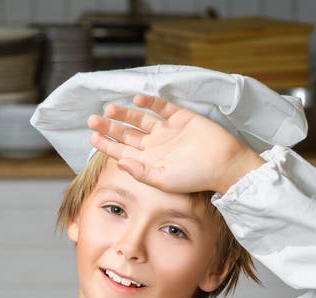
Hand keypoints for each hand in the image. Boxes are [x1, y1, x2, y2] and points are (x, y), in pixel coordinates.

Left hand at [88, 94, 263, 194]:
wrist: (223, 163)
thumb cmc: (194, 177)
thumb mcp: (163, 180)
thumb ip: (140, 172)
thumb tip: (119, 161)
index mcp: (149, 162)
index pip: (122, 152)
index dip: (106, 145)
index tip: (92, 137)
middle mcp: (155, 146)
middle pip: (127, 135)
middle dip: (109, 127)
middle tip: (92, 119)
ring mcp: (167, 131)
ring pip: (140, 120)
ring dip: (125, 114)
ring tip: (109, 109)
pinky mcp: (181, 117)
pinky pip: (162, 107)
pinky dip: (149, 103)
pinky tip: (137, 99)